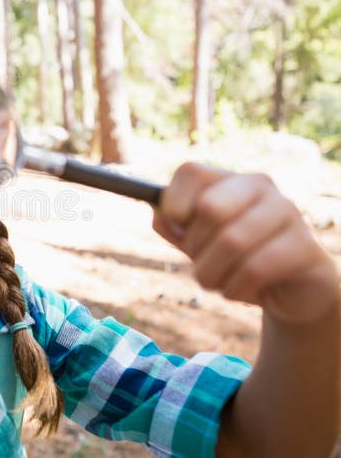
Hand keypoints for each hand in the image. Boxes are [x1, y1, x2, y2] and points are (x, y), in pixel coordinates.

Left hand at [153, 162, 339, 324]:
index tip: (178, 226)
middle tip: (201, 261)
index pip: (191, 172)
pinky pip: (256, 268)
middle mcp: (261, 187)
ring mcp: (288, 213)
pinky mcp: (306, 246)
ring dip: (210, 274)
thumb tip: (158, 212)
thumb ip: (173, 226)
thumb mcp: (198, 243)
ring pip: (232, 242)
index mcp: (230, 180)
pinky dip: (235, 288)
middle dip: (194, 245)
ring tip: (216, 282)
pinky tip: (239, 290)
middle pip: (209, 207)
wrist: (290, 291)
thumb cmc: (236, 260)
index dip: (173, 203)